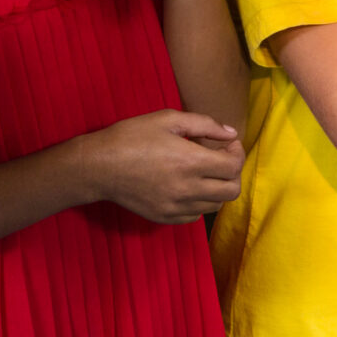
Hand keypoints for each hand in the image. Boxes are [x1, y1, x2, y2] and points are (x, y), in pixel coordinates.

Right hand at [67, 109, 243, 224]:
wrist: (98, 167)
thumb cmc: (132, 137)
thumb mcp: (168, 119)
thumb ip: (205, 125)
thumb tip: (230, 134)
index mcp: (190, 162)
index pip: (234, 167)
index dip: (237, 153)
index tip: (227, 144)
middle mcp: (187, 189)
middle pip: (232, 191)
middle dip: (232, 173)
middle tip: (220, 159)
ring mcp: (176, 207)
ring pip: (216, 205)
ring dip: (217, 188)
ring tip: (203, 172)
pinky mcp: (165, 217)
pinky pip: (196, 216)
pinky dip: (199, 202)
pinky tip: (188, 186)